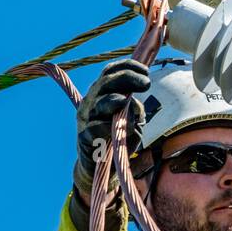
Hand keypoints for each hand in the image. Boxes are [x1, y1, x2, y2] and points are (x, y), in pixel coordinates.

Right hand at [70, 58, 148, 230]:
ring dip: (118, 100)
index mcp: (102, 93)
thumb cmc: (119, 138)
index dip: (127, 66)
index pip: (110, 71)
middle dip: (128, 78)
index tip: (146, 69)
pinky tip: (124, 128)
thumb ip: (136, 110)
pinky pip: (98, 126)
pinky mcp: (84, 135)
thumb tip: (133, 104)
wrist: (101, 165)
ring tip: (133, 105)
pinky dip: (111, 126)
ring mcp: (86, 117)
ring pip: (101, 102)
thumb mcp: (133, 120)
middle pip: (106, 81)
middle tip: (147, 83)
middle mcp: (92, 101)